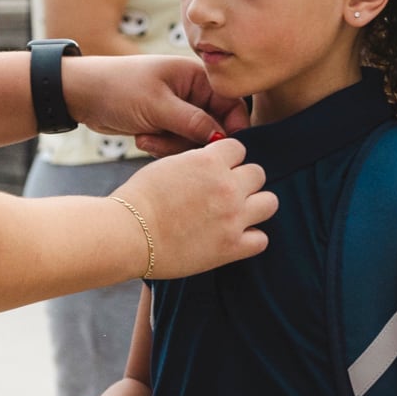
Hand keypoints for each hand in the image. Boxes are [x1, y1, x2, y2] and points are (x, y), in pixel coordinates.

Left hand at [68, 52, 236, 152]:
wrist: (80, 94)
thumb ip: (194, 122)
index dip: (231, 128)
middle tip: (167, 143)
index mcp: (196, 77)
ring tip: (146, 139)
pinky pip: (177, 144)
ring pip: (195, 140)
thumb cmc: (117, 88)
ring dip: (172, 146)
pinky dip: (163, 147)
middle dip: (191, 140)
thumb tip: (224, 140)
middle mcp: (192, 92)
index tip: (221, 149)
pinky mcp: (166, 125)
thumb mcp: (157, 105)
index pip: (231, 104)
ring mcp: (179, 110)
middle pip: (215, 127)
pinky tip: (142, 139)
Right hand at [115, 139, 275, 278]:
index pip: (239, 149)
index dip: (228, 160)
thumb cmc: (139, 199)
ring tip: (235, 214)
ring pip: (270, 202)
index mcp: (210, 161)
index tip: (216, 172)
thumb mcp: (168, 165)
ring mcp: (233, 217)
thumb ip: (196, 162)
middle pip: (258, 173)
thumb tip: (212, 162)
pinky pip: (262, 239)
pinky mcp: (232, 246)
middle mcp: (227, 186)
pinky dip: (250, 239)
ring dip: (255, 207)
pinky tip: (233, 238)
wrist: (127, 233)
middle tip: (225, 195)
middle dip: (243, 182)